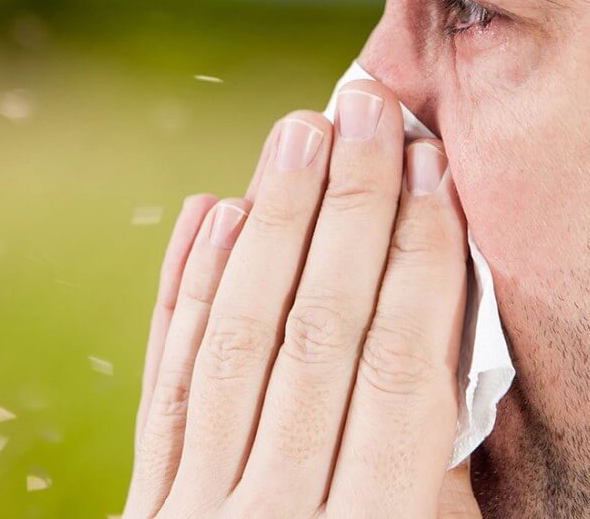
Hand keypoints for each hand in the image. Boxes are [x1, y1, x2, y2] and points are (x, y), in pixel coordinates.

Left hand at [125, 80, 480, 518]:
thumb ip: (435, 473)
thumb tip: (442, 319)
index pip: (401, 370)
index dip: (420, 260)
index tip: (432, 168)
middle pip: (317, 333)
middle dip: (348, 211)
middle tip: (365, 110)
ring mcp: (197, 511)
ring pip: (236, 339)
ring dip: (270, 224)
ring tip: (298, 133)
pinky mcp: (147, 508)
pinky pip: (168, 384)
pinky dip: (186, 293)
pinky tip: (212, 213)